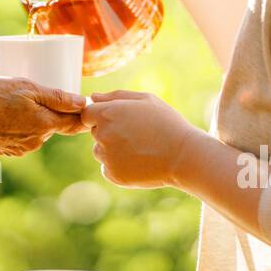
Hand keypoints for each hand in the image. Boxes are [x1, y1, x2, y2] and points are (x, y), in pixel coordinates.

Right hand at [0, 76, 86, 156]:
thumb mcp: (27, 87)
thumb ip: (56, 97)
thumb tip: (83, 103)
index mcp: (46, 124)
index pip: (76, 123)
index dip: (82, 112)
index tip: (82, 101)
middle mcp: (38, 140)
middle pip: (56, 124)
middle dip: (53, 110)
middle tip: (39, 92)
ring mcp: (24, 148)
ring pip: (39, 130)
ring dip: (35, 117)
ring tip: (18, 102)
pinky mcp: (10, 150)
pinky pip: (24, 136)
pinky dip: (21, 125)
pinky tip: (7, 114)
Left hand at [83, 90, 199, 188]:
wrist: (183, 156)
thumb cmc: (166, 123)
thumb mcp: (145, 100)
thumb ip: (115, 96)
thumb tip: (93, 97)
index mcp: (107, 113)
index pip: (87, 114)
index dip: (100, 116)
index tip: (118, 120)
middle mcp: (102, 135)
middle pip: (95, 133)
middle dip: (109, 132)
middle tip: (136, 134)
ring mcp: (106, 156)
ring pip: (100, 151)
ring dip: (112, 149)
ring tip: (139, 148)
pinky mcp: (113, 174)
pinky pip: (108, 168)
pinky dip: (119, 165)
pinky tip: (138, 161)